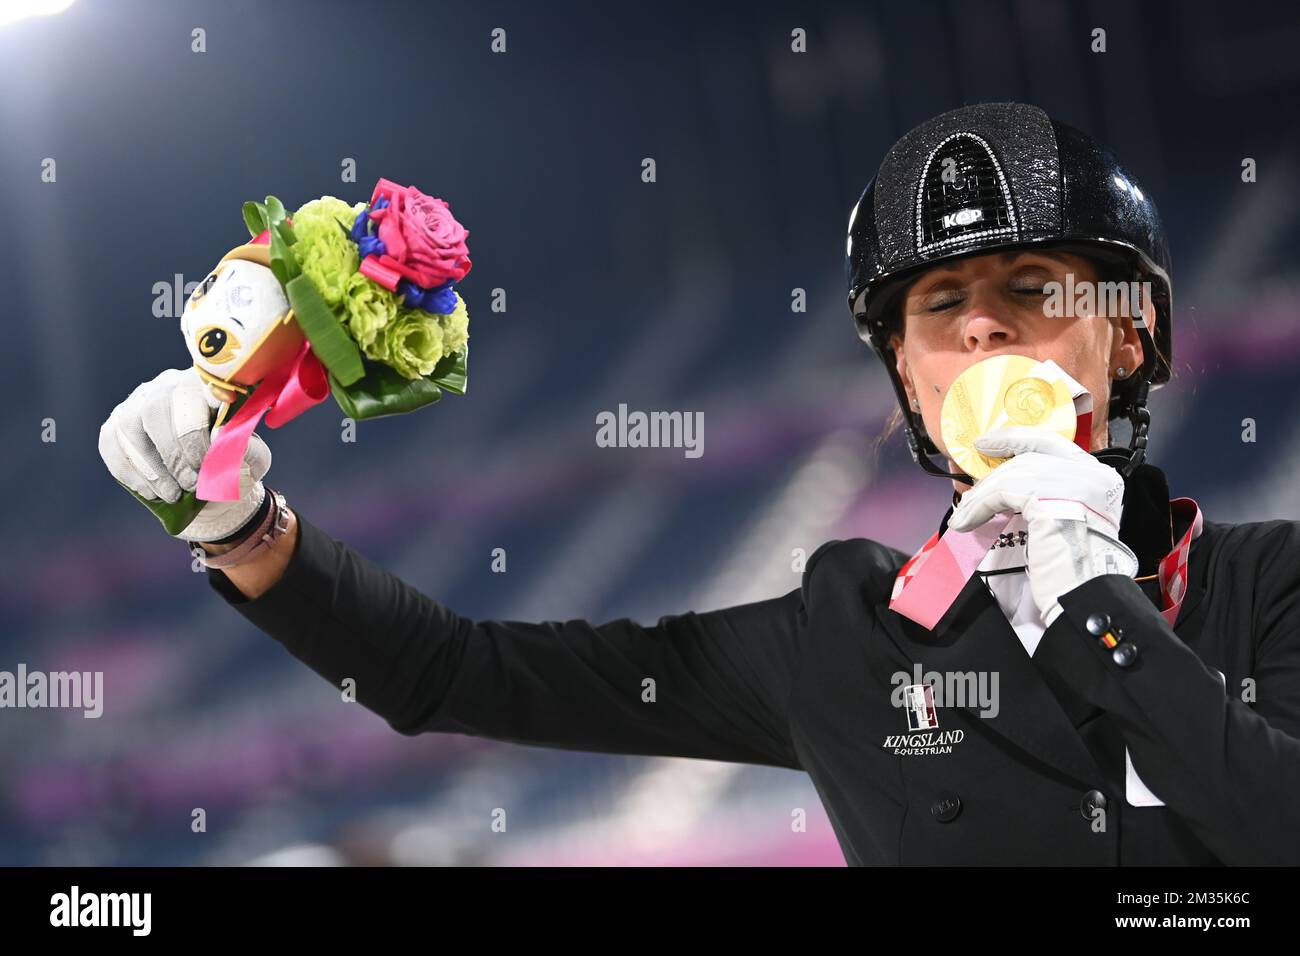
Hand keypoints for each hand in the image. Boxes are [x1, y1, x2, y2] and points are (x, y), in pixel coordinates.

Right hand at [98, 367, 271, 541]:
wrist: (210, 480)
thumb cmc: (233, 462)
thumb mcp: (253, 459)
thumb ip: (247, 449)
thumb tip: (220, 439)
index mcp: (205, 385)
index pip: (196, 389)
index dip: (197, 425)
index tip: (207, 457)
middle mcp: (168, 385)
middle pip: (157, 407)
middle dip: (173, 452)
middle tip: (191, 484)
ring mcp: (137, 402)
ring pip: (130, 426)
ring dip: (151, 467)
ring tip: (172, 495)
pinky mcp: (116, 424)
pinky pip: (111, 444)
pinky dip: (130, 472)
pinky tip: (150, 491)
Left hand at [945, 425, 1137, 625]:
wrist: (1082, 596)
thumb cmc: (1072, 568)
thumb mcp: (1064, 520)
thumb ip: (1047, 496)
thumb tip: (1002, 484)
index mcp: (1101, 478)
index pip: (1053, 443)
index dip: (1016, 439)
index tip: (986, 442)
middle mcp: (1093, 475)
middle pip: (1029, 458)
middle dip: (992, 475)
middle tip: (968, 492)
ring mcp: (1076, 485)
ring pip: (1013, 474)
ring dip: (980, 496)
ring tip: (964, 514)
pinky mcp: (1052, 500)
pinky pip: (1004, 492)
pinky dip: (980, 506)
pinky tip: (967, 520)